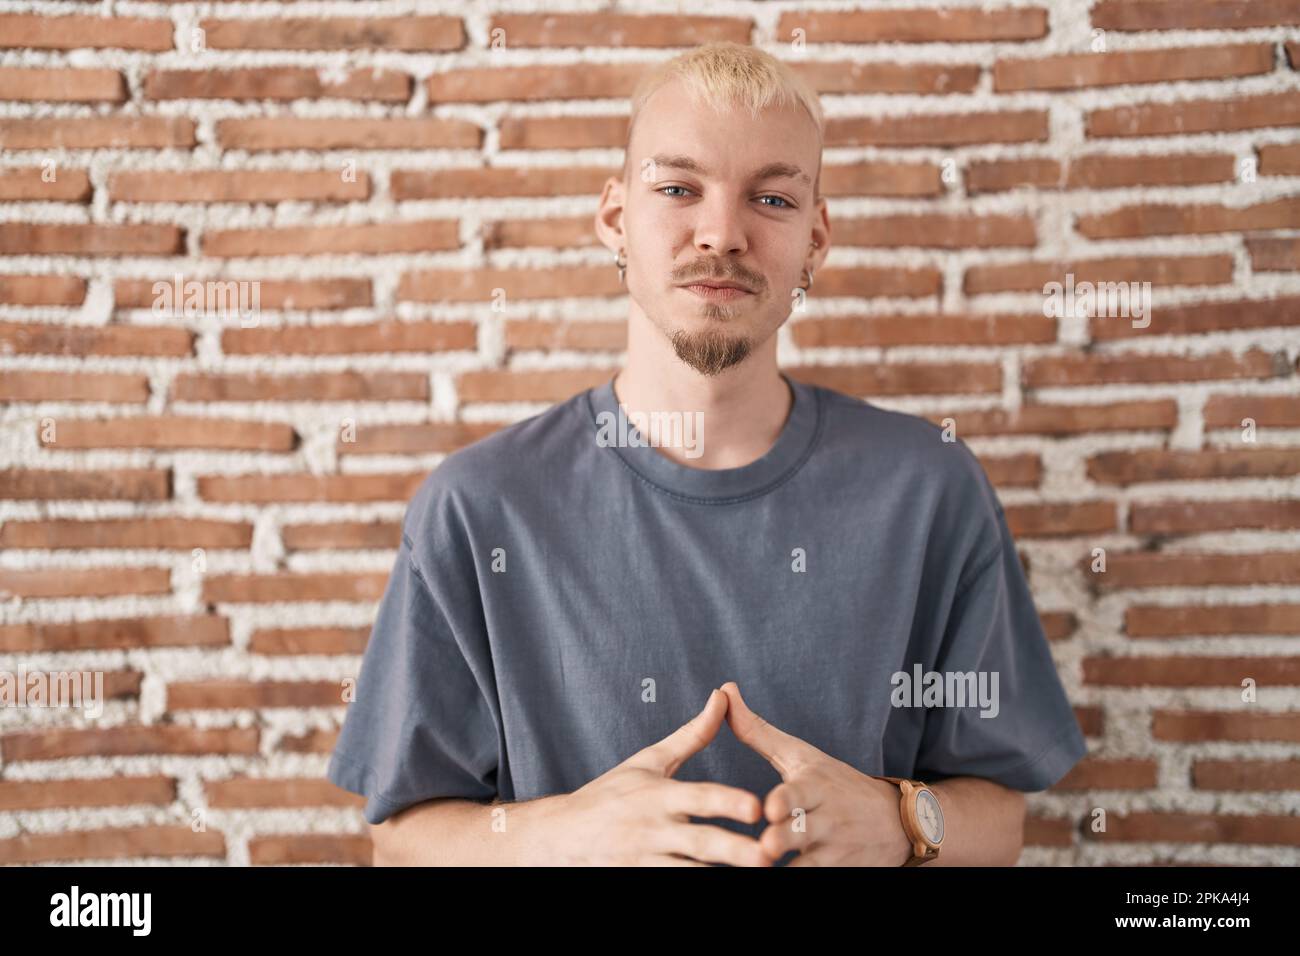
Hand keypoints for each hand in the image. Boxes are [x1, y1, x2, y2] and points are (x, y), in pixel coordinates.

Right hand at [539, 688, 769, 865]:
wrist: (559, 837)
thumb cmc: (609, 794)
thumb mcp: (648, 762)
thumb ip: (691, 735)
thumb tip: (723, 695)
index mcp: (658, 796)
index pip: (698, 797)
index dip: (727, 802)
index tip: (757, 807)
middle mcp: (653, 830)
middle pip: (701, 844)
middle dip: (735, 852)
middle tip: (768, 856)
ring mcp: (645, 863)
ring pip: (691, 875)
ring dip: (721, 877)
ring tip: (761, 878)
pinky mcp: (638, 883)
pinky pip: (673, 888)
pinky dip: (695, 890)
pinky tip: (728, 888)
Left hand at [720, 681, 912, 865]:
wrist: (896, 821)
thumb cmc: (835, 782)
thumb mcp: (801, 756)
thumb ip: (757, 731)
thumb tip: (722, 689)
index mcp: (816, 786)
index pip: (801, 792)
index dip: (786, 800)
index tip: (770, 808)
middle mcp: (827, 820)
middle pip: (803, 831)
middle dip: (784, 840)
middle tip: (765, 847)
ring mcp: (835, 852)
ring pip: (809, 866)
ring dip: (790, 870)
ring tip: (761, 868)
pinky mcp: (840, 875)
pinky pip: (816, 882)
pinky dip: (798, 880)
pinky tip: (769, 880)